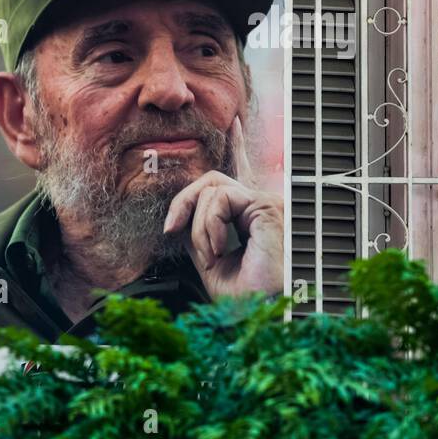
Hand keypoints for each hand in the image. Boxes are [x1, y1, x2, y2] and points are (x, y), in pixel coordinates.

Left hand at [162, 117, 284, 298]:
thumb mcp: (212, 263)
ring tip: (213, 254)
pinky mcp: (265, 205)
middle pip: (213, 180)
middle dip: (184, 201)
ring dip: (199, 225)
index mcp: (252, 216)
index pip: (242, 173)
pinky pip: (220, 199)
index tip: (234, 123)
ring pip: (212, 188)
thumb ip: (200, 233)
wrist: (261, 314)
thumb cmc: (245, 299)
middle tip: (172, 229)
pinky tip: (221, 249)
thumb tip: (183, 217)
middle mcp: (262, 205)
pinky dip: (209, 225)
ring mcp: (265, 203)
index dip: (237, 146)